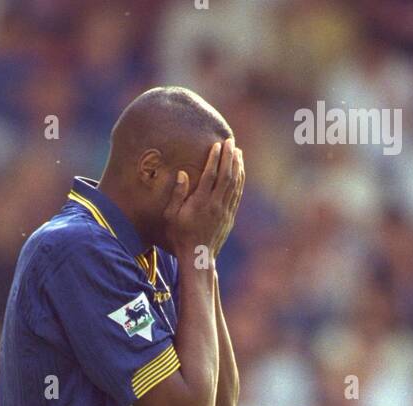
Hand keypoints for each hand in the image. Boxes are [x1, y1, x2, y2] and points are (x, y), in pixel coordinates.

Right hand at [163, 137, 244, 262]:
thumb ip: (177, 195)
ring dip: (237, 166)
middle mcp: (215, 205)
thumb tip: (182, 174)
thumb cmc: (180, 236)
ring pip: (235, 183)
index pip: (210, 175)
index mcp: (200, 203)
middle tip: (230, 141)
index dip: (214, 159)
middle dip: (229, 156)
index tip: (217, 145)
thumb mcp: (171, 217)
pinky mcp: (230, 216)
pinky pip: (237, 194)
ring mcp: (224, 211)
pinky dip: (240, 180)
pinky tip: (240, 170)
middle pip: (226, 175)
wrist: (198, 257)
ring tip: (238, 151)